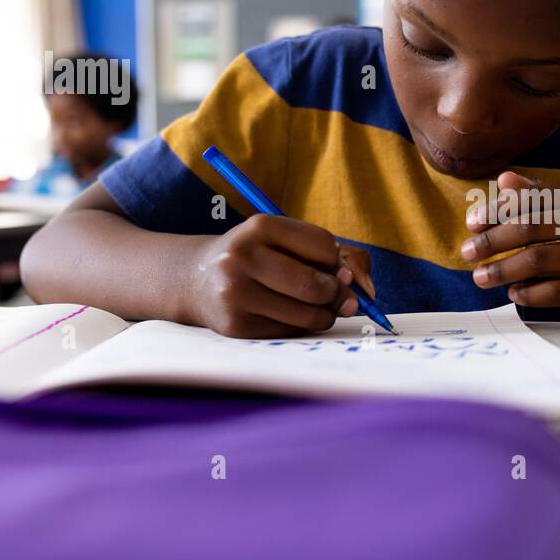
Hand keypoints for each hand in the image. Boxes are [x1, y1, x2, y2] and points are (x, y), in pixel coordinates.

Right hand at [186, 213, 366, 337]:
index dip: (336, 260)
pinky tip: (288, 315)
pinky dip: (301, 326)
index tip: (329, 264)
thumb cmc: (258, 256)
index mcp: (260, 227)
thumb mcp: (286, 240)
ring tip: (317, 307)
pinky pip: (290, 332)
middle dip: (336, 294)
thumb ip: (335, 255)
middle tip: (337, 295)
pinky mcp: (235, 325)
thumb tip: (361, 288)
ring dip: (324, 315)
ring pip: (307, 315)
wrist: (198, 279)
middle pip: (315, 285)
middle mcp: (242, 257)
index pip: (325, 247)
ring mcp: (235, 294)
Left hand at [460, 170, 559, 316]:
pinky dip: (529, 293)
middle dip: (492, 241)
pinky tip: (514, 293)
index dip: (498, 210)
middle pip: (531, 228)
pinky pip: (556, 291)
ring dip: (503, 270)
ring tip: (481, 277)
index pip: (533, 199)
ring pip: (539, 260)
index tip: (472, 222)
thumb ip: (544, 195)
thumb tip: (504, 179)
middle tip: (466, 252)